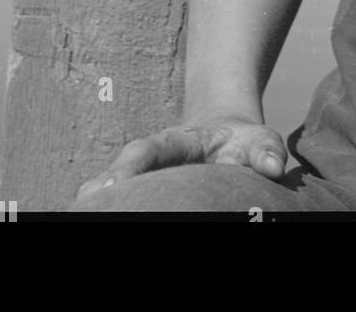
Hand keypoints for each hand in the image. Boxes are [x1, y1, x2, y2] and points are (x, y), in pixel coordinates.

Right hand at [75, 117, 287, 200]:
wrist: (226, 136)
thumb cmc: (244, 143)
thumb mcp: (259, 140)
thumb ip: (265, 151)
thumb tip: (274, 167)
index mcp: (177, 141)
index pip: (150, 150)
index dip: (131, 166)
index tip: (114, 183)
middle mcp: (152, 157)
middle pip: (120, 172)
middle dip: (104, 189)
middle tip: (88, 206)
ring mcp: (143, 176)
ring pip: (111, 190)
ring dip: (98, 203)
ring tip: (80, 216)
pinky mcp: (142, 193)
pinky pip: (120, 203)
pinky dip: (108, 210)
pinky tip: (95, 220)